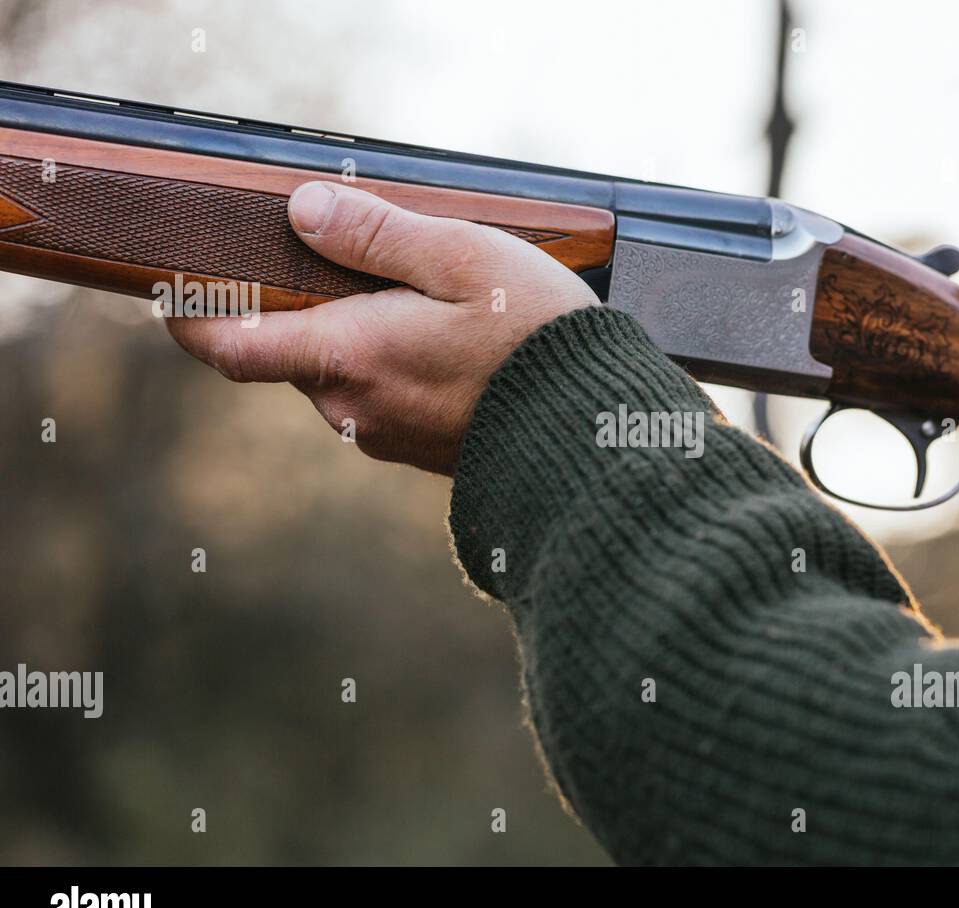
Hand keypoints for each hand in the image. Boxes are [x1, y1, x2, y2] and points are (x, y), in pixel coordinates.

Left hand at [166, 182, 598, 474]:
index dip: (190, 318)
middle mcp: (352, 408)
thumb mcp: (460, 258)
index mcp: (347, 356)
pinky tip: (454, 347)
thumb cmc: (534, 342)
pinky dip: (397, 368)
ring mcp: (386, 436)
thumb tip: (303, 212)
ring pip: (344, 375)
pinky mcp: (420, 453)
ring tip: (430, 305)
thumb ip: (375, 234)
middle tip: (361, 265)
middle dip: (312, 310)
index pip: (230, 347)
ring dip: (363, 338)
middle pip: (295, 352)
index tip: (173, 292)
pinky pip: (384, 400)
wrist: (593, 436)